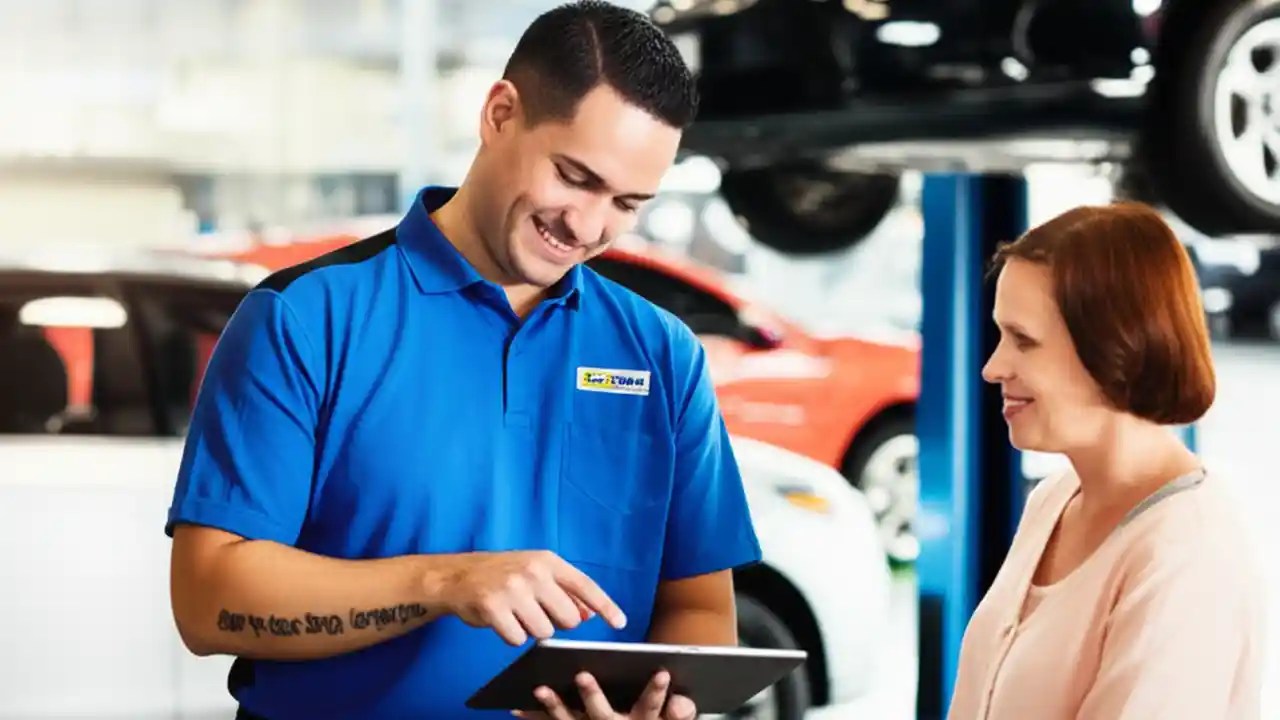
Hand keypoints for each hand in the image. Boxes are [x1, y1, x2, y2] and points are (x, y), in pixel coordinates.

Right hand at [442, 550, 625, 645]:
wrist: (456, 576)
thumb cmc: (501, 575)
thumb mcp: (535, 572)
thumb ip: (563, 591)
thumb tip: (589, 613)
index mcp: (548, 561)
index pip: (585, 585)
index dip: (606, 606)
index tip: (620, 622)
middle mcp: (533, 572)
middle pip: (568, 618)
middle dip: (557, 623)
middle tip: (537, 612)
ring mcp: (513, 589)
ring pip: (544, 632)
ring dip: (531, 631)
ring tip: (516, 614)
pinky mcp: (493, 608)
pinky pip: (518, 639)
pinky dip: (511, 636)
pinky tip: (502, 621)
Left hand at [514, 670, 697, 719]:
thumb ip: (678, 711)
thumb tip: (681, 703)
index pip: (651, 708)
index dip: (656, 693)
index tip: (662, 672)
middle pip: (603, 716)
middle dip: (592, 697)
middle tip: (582, 675)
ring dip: (554, 707)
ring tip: (540, 688)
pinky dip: (533, 718)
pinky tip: (516, 707)